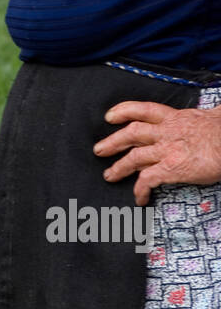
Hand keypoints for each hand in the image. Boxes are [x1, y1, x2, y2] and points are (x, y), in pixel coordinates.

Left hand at [93, 99, 220, 205]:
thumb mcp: (214, 115)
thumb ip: (207, 115)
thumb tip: (214, 112)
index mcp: (176, 118)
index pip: (143, 109)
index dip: (123, 110)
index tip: (110, 116)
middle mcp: (166, 132)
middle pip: (131, 133)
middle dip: (113, 142)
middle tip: (98, 150)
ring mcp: (166, 150)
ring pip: (134, 157)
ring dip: (119, 167)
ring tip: (109, 176)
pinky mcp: (170, 168)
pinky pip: (147, 180)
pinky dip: (140, 190)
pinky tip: (139, 198)